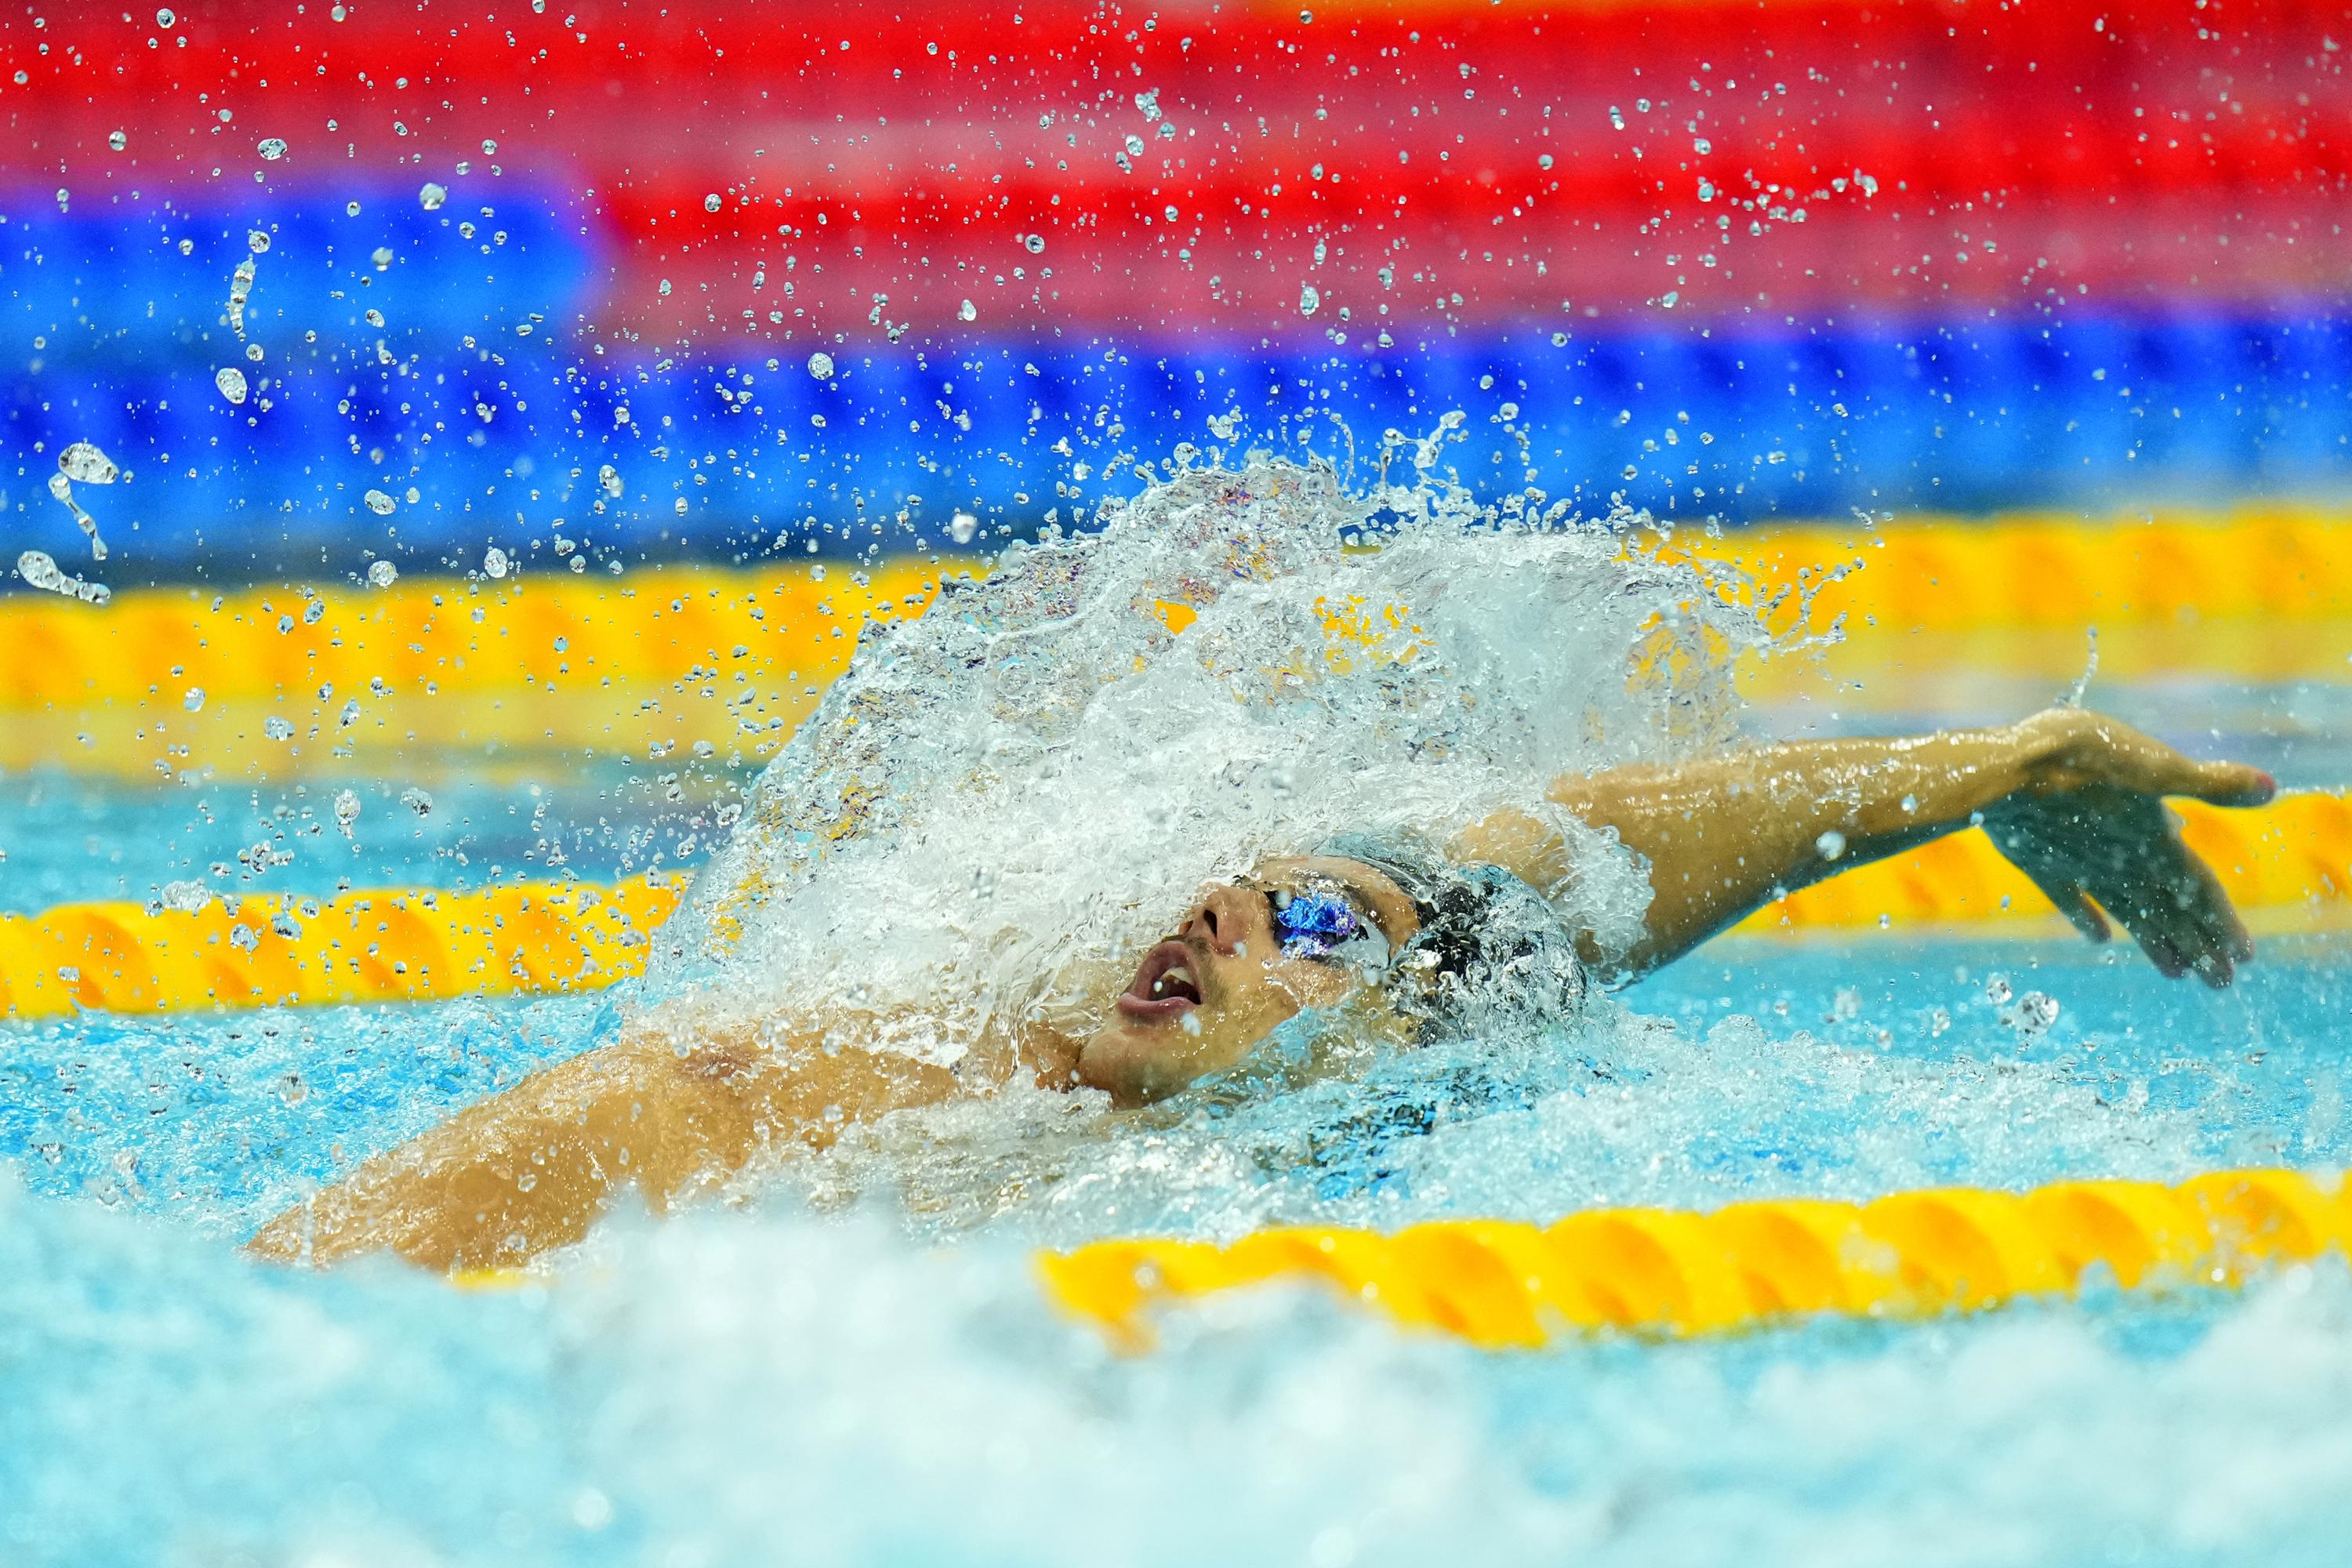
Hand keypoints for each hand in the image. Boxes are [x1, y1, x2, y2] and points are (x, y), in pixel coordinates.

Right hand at [1982, 710, 2274, 985]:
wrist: (2004, 775)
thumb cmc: (2083, 762)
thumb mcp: (2155, 765)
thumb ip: (2209, 783)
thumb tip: (2269, 790)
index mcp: (2155, 843)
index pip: (2200, 892)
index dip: (2224, 923)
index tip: (2243, 958)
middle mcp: (2122, 864)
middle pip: (2169, 913)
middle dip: (2197, 947)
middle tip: (2221, 983)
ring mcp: (2080, 868)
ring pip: (2127, 913)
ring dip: (2154, 943)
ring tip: (2175, 974)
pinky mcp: (2043, 863)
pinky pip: (2071, 898)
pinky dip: (2087, 918)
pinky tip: (2097, 938)